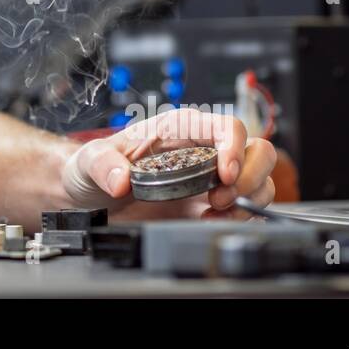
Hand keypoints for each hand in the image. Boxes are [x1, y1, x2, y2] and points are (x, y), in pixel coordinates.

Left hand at [61, 108, 275, 220]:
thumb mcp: (89, 161)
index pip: (227, 126)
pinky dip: (240, 218)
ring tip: (213, 212)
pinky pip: (247, 209)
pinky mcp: (210, 207)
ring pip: (259, 180)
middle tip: (220, 198)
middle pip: (257, 150)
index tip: (225, 174)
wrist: (89, 198)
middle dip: (249, 176)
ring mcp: (210, 180)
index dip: (235, 148)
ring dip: (247, 199)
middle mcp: (202, 151)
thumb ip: (103, 164)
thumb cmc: (93, 169)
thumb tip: (121, 180)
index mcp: (179, 129)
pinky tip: (210, 222)